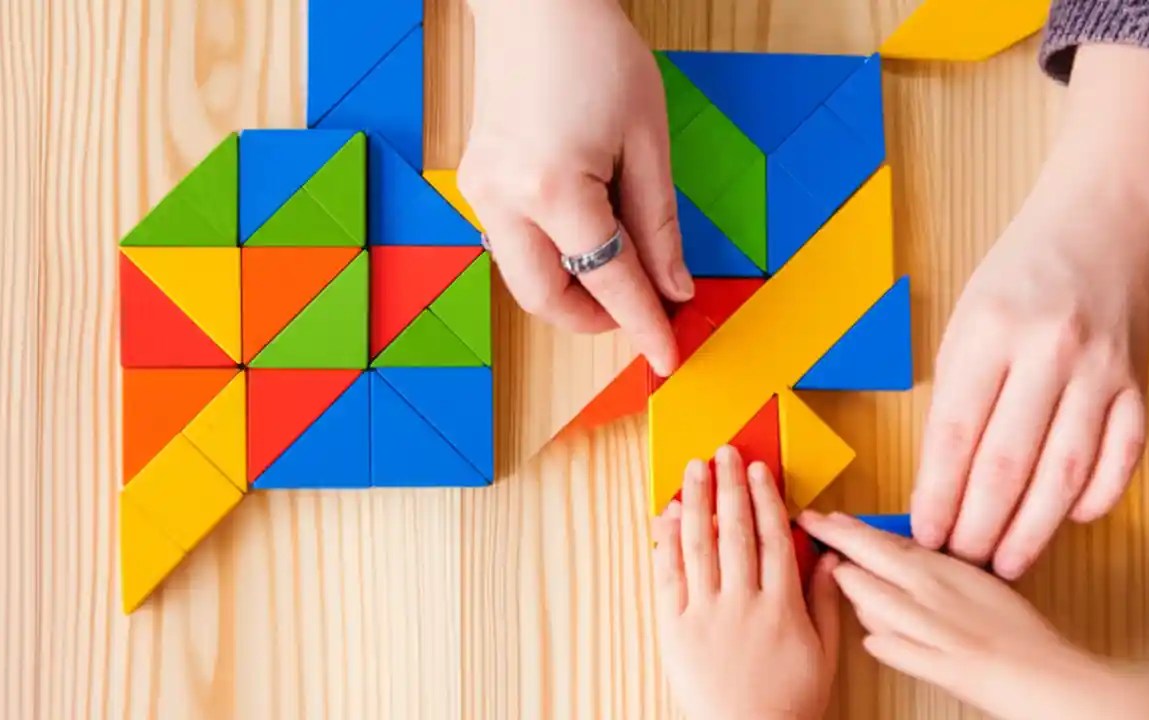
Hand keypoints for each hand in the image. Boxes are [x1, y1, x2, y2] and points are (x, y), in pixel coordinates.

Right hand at [460, 0, 690, 375]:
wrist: (534, 4)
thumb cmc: (596, 53)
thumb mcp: (647, 140)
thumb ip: (658, 224)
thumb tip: (673, 288)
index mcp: (553, 188)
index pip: (607, 280)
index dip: (642, 324)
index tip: (667, 355)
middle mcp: (504, 200)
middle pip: (546, 298)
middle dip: (595, 318)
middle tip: (642, 309)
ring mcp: (481, 193)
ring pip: (525, 278)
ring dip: (572, 288)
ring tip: (621, 261)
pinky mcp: (475, 183)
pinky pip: (513, 246)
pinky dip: (552, 256)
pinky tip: (586, 229)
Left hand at [652, 447, 839, 719]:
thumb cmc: (790, 701)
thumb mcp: (824, 653)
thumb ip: (823, 601)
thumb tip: (827, 556)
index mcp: (782, 606)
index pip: (772, 538)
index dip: (764, 499)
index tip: (758, 470)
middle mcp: (743, 603)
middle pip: (735, 531)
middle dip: (729, 486)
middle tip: (724, 452)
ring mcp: (706, 614)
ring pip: (700, 545)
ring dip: (697, 502)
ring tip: (694, 470)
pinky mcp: (676, 629)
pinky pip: (669, 577)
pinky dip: (667, 543)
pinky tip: (668, 516)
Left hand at [800, 510, 1148, 719]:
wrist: (1050, 677)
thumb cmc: (1018, 631)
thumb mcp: (976, 580)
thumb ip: (934, 564)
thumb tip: (898, 545)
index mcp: (943, 569)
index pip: (881, 540)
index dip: (845, 528)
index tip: (821, 517)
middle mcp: (931, 595)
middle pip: (865, 562)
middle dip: (833, 544)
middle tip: (811, 530)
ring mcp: (929, 631)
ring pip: (867, 603)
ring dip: (852, 593)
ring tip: (848, 585)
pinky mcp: (933, 665)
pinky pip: (887, 649)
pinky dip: (877, 640)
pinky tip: (874, 636)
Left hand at [912, 44, 1148, 577]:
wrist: (1101, 222)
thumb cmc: (1018, 275)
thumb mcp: (965, 320)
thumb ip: (956, 391)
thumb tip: (939, 474)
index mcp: (988, 334)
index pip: (955, 433)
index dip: (936, 493)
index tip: (921, 532)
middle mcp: (1046, 354)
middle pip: (1006, 463)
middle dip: (978, 524)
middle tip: (957, 562)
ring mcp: (1099, 372)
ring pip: (1063, 471)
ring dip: (1032, 528)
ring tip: (1005, 562)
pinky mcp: (1137, 383)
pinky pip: (1120, 455)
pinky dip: (1095, 496)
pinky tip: (1067, 519)